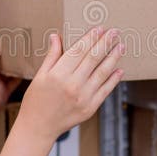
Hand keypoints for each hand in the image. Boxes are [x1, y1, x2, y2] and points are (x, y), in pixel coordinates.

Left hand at [0, 36, 21, 131]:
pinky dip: (20, 78)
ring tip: (25, 58)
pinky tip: (26, 73)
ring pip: (9, 72)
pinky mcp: (4, 92)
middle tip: (21, 47)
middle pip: (2, 62)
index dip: (0, 46)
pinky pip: (14, 83)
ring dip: (16, 67)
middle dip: (10, 56)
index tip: (10, 39)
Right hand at [15, 27, 123, 142]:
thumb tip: (56, 36)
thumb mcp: (40, 75)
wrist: (39, 127)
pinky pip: (105, 90)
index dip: (90, 38)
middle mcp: (73, 84)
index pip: (79, 50)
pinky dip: (114, 79)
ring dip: (113, 57)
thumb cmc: (36, 100)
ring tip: (120, 46)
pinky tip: (119, 70)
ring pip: (102, 72)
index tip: (99, 28)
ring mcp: (84, 97)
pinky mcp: (90, 108)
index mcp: (59, 74)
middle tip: (114, 32)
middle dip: (105, 43)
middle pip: (93, 58)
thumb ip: (52, 56)